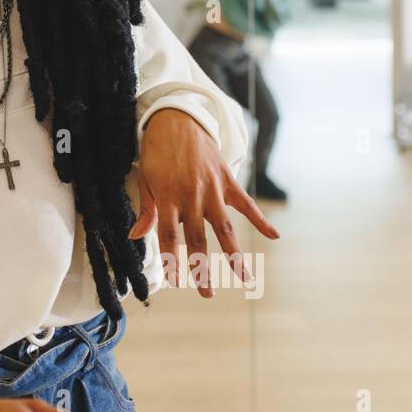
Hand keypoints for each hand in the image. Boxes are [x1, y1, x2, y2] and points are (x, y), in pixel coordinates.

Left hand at [129, 108, 279, 296]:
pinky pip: (246, 204)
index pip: (168, 235)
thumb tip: (136, 236)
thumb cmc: (157, 150)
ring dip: (234, 255)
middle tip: (206, 294)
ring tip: (245, 279)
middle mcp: (191, 195)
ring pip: (224, 228)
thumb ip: (146, 209)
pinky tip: (274, 236)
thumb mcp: (145, 178)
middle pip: (197, 238)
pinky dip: (260, 220)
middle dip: (202, 268)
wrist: (178, 118)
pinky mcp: (227, 180)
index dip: (172, 258)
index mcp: (167, 196)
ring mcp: (212, 189)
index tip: (175, 281)